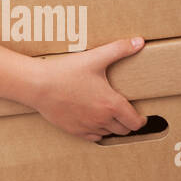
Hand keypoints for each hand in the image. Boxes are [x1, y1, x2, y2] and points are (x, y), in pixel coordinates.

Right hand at [29, 37, 147, 140]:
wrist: (39, 85)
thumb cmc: (66, 71)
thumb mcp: (95, 57)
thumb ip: (120, 49)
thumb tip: (140, 41)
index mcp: (111, 104)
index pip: (135, 122)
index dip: (141, 121)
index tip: (141, 117)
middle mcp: (101, 119)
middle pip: (124, 130)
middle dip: (128, 123)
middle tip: (127, 114)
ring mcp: (87, 127)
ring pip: (109, 134)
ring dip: (113, 127)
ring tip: (111, 116)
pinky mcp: (74, 131)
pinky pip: (93, 138)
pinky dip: (98, 132)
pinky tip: (95, 122)